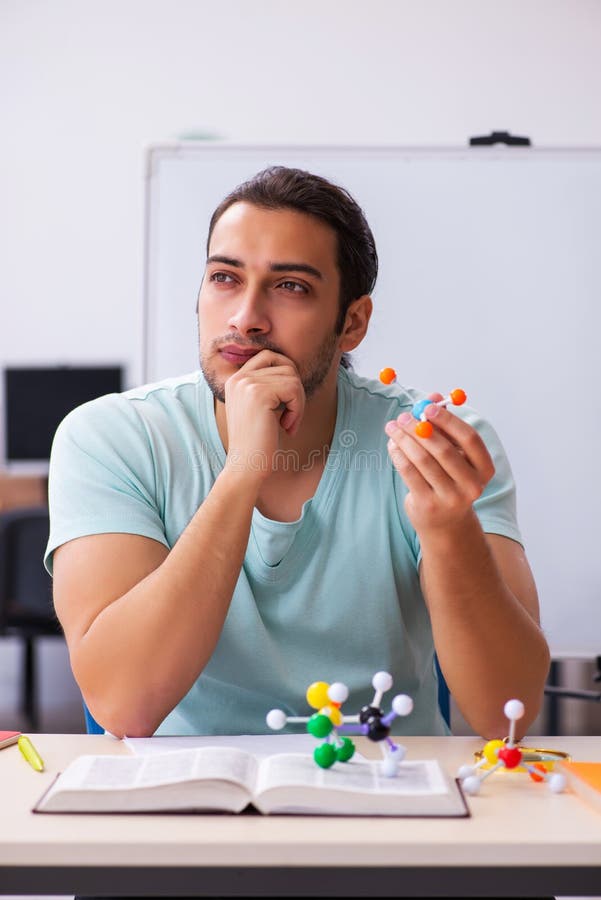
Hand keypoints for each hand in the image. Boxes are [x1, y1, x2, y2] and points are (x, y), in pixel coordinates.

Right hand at [223, 350, 304, 482]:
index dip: (287, 374)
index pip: (269, 356)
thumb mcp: (260, 408)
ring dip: (298, 402)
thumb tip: (294, 368)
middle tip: (291, 414)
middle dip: (295, 390)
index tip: (286, 402)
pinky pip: (294, 389)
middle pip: (285, 365)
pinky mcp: (259, 394)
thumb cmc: (258, 441)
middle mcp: (238, 377)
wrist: (246, 467)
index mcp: (235, 379)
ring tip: (287, 423)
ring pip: (292, 377)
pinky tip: (287, 427)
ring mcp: (247, 384)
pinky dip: (298, 410)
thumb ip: (268, 386)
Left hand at [385, 398, 494, 534]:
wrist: (445, 520)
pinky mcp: (429, 505)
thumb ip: (445, 426)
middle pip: (444, 450)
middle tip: (403, 416)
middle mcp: (472, 485)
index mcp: (484, 468)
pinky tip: (392, 445)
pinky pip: (409, 473)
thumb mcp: (454, 453)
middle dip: (420, 429)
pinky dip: (398, 455)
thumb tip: (434, 396)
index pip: (469, 438)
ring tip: (392, 427)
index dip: (448, 420)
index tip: (428, 407)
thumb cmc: (449, 477)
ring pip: (423, 461)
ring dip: (404, 440)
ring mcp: (451, 498)